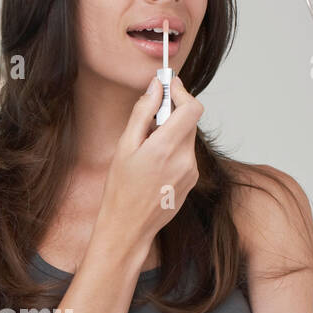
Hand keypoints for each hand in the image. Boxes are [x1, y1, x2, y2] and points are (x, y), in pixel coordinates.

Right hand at [98, 74, 203, 260]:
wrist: (128, 227)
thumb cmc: (121, 190)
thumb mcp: (124, 147)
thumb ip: (142, 113)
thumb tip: (155, 87)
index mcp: (166, 148)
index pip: (192, 107)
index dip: (182, 92)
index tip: (169, 86)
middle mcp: (185, 160)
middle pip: (190, 121)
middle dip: (173, 113)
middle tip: (149, 120)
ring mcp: (191, 172)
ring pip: (188, 138)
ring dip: (172, 133)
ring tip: (148, 149)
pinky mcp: (192, 182)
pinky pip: (186, 154)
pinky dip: (173, 150)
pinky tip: (154, 165)